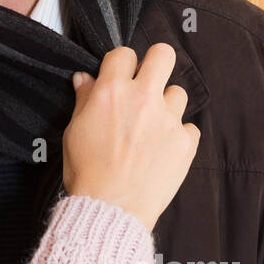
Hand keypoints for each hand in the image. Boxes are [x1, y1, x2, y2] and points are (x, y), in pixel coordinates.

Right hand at [61, 43, 199, 230]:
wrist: (110, 209)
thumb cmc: (87, 172)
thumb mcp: (74, 131)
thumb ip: (84, 100)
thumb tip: (85, 79)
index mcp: (112, 92)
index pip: (124, 54)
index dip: (121, 64)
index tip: (120, 76)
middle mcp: (143, 99)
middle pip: (163, 55)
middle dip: (156, 63)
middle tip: (149, 81)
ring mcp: (168, 120)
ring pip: (178, 93)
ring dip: (166, 106)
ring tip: (153, 126)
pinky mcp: (185, 143)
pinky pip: (189, 127)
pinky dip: (178, 136)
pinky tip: (163, 149)